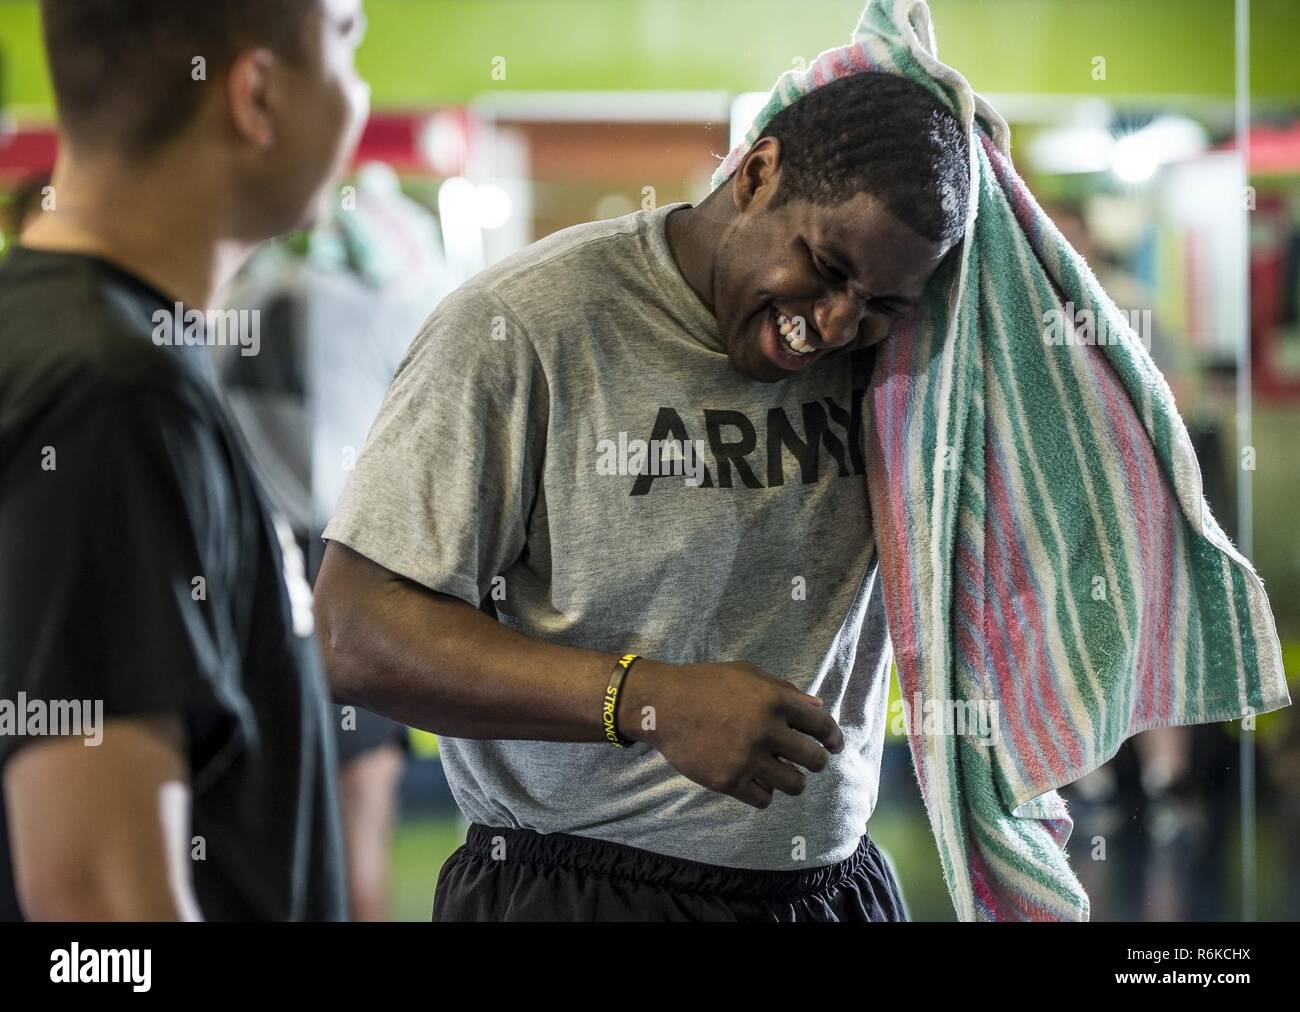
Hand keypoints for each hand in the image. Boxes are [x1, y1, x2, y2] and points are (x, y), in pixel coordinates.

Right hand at [620, 659, 843, 809]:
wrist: (662, 705)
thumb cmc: (706, 683)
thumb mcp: (747, 674)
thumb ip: (784, 689)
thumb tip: (818, 707)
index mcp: (774, 700)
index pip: (821, 724)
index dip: (833, 737)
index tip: (834, 745)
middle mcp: (765, 730)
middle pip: (814, 759)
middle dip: (817, 762)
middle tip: (809, 762)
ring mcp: (746, 758)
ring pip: (793, 784)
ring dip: (793, 781)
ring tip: (784, 775)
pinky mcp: (728, 781)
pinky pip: (763, 799)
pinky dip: (765, 793)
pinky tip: (757, 782)